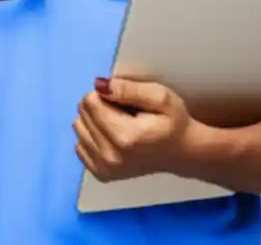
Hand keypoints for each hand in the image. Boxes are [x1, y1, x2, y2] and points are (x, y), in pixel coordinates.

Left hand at [73, 77, 202, 182]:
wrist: (183, 153)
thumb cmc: (173, 123)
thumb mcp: (160, 97)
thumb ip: (128, 89)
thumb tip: (99, 85)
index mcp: (125, 137)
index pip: (90, 102)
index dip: (105, 94)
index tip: (123, 101)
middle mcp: (110, 156)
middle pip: (82, 114)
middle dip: (99, 106)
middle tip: (124, 113)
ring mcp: (105, 168)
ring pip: (78, 128)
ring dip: (94, 121)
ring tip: (119, 124)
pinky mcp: (101, 174)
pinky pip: (79, 146)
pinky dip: (92, 137)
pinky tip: (112, 138)